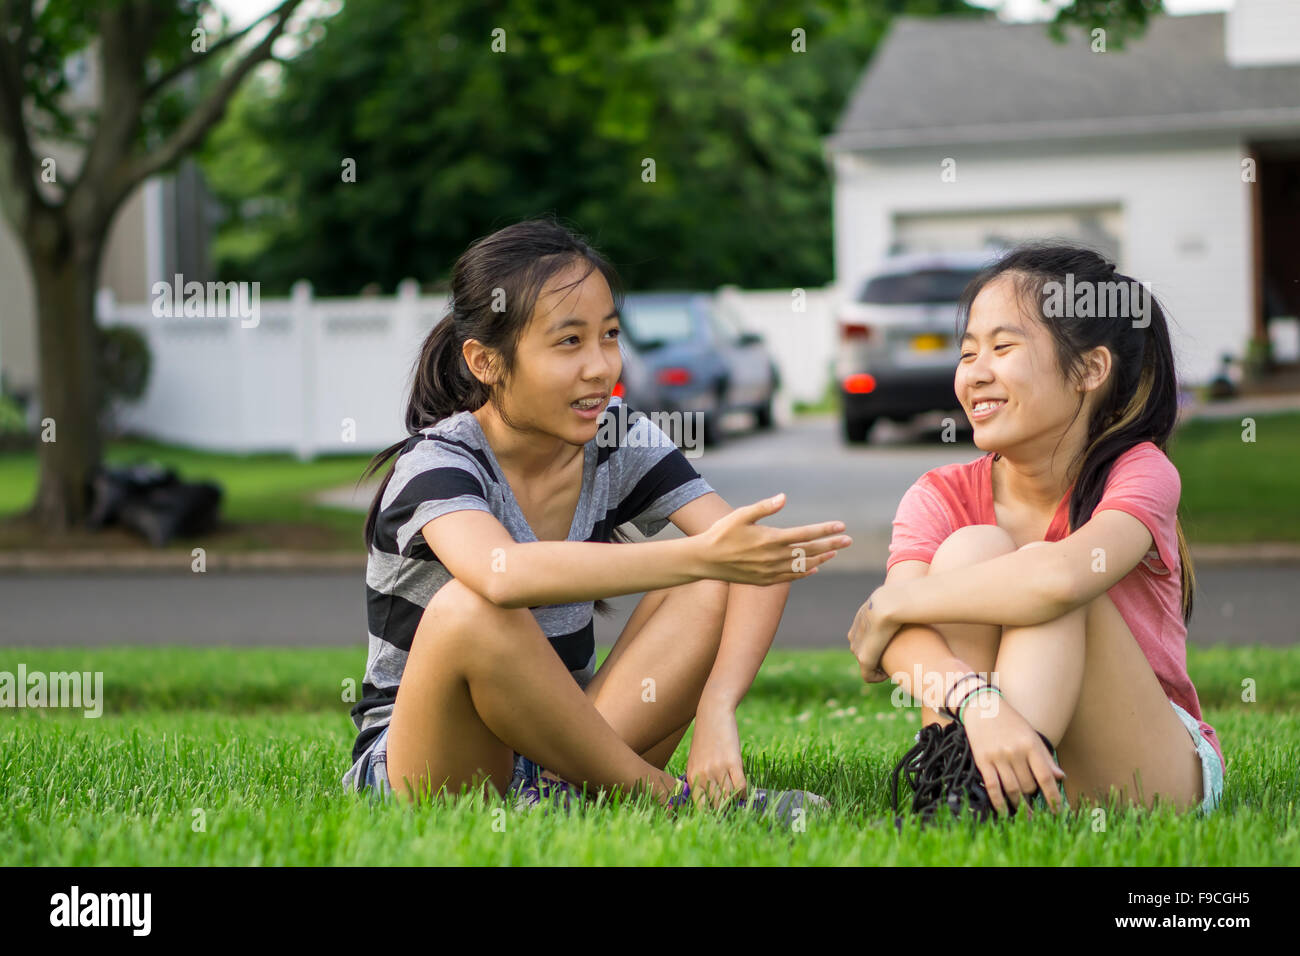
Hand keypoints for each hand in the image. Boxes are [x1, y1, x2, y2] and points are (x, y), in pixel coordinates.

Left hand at [684, 700, 745, 808]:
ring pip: (729, 797)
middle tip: (730, 809)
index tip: (716, 817)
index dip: (709, 814)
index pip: (700, 805)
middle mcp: (704, 774)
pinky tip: (743, 792)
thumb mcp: (695, 760)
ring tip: (737, 800)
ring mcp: (718, 768)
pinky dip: (744, 793)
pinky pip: (740, 786)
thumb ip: (699, 780)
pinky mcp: (733, 762)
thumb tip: (709, 802)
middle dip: (724, 808)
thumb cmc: (704, 739)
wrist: (713, 714)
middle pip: (717, 803)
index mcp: (692, 776)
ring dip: (735, 801)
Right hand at [696, 493, 849, 585]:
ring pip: (802, 566)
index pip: (805, 534)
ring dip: (820, 558)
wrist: (705, 561)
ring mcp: (770, 571)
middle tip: (849, 540)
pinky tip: (814, 568)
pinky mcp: (764, 580)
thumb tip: (784, 497)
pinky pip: (790, 577)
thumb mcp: (741, 514)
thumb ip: (764, 507)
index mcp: (771, 539)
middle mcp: (774, 557)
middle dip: (831, 544)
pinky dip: (804, 572)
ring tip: (835, 552)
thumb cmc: (722, 533)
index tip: (841, 526)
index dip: (825, 530)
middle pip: (809, 550)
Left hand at [847, 586, 900, 682]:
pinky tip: (891, 674)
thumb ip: (897, 608)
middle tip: (897, 659)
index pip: (867, 639)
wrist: (889, 604)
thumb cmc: (899, 601)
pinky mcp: (864, 659)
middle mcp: (854, 636)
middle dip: (880, 659)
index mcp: (859, 622)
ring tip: (896, 665)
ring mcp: (857, 648)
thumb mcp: (895, 602)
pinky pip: (868, 676)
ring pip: (867, 665)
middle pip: (866, 653)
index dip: (882, 646)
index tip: (897, 648)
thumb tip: (908, 611)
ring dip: (880, 668)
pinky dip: (879, 677)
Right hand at [960, 694, 1066, 814]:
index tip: (1058, 811)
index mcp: (1030, 745)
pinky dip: (999, 803)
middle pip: (1028, 786)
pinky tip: (1004, 812)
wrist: (982, 706)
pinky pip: (992, 787)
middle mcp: (1015, 752)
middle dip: (1032, 796)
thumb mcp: (1031, 735)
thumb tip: (1060, 778)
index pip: (1046, 777)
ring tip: (1023, 812)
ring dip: (1019, 804)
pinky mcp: (982, 761)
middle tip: (1032, 801)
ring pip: (1012, 789)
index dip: (1053, 797)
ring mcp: (998, 757)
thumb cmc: (1010, 721)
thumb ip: (1045, 757)